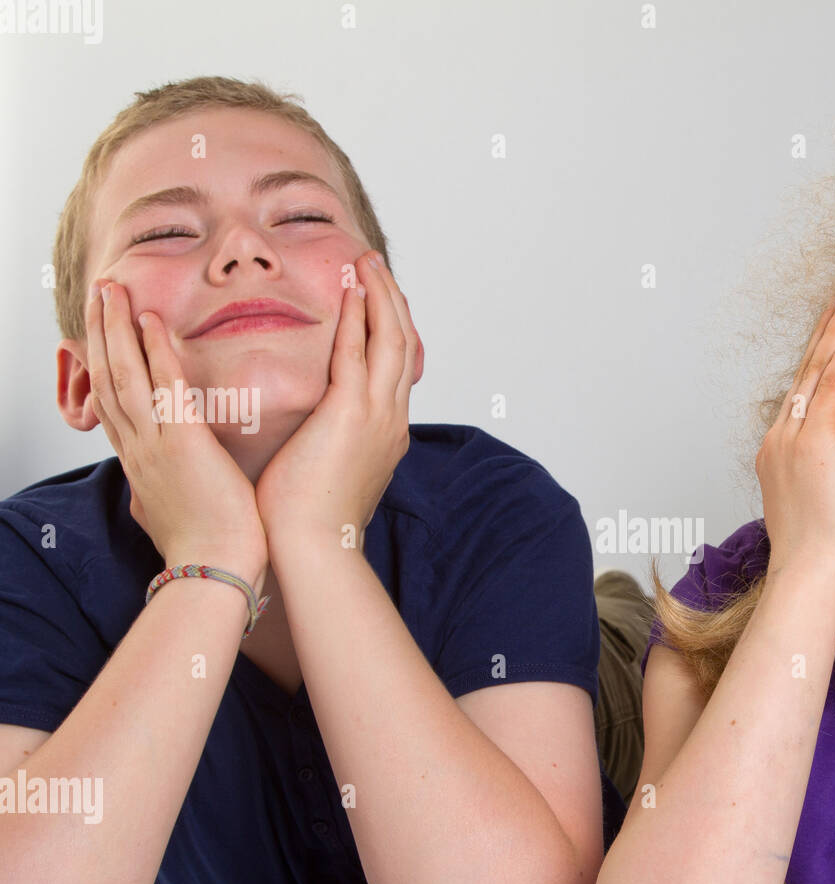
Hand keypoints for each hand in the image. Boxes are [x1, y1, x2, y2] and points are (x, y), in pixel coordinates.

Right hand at [85, 279, 267, 585]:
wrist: (217, 572)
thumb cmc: (208, 550)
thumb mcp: (170, 516)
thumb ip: (160, 495)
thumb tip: (149, 496)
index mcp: (139, 465)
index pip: (113, 406)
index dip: (104, 367)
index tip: (101, 337)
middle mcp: (138, 449)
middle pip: (108, 379)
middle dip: (101, 333)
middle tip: (98, 294)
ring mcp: (155, 444)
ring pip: (124, 374)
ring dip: (116, 327)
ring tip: (112, 289)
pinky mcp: (182, 443)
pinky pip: (164, 385)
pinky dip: (155, 350)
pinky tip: (150, 319)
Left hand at [255, 251, 422, 547]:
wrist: (313, 548)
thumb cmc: (308, 523)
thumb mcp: (327, 475)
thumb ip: (329, 449)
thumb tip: (313, 444)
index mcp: (386, 435)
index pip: (395, 369)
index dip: (387, 329)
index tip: (372, 300)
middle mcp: (391, 420)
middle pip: (403, 345)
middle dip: (390, 301)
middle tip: (374, 265)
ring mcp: (378, 415)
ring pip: (391, 339)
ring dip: (379, 296)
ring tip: (366, 263)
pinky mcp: (353, 413)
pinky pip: (361, 350)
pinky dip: (359, 316)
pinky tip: (350, 289)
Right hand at [756, 298, 834, 592]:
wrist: (812, 572)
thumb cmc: (820, 558)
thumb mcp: (818, 513)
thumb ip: (827, 486)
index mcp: (777, 458)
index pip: (799, 401)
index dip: (815, 369)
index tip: (830, 346)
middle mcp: (778, 442)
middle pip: (802, 379)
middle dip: (820, 342)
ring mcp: (792, 441)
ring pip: (812, 376)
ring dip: (830, 339)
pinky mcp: (815, 444)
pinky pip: (827, 391)